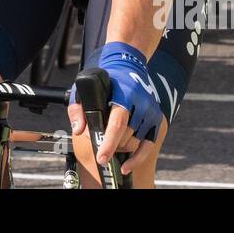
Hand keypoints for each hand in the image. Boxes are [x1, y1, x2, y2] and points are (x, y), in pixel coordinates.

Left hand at [67, 43, 162, 172]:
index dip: (109, 142)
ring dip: (121, 149)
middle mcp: (140, 104)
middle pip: (125, 137)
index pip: (117, 123)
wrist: (129, 67)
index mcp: (123, 95)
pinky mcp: (156, 119)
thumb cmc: (105, 80)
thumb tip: (79, 130)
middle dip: (111, 145)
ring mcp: (150, 112)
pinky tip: (126, 166)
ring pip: (134, 143)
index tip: (102, 158)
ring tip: (111, 143)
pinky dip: (137, 158)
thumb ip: (77, 109)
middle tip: (100, 143)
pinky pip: (148, 145)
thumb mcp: (85, 88)